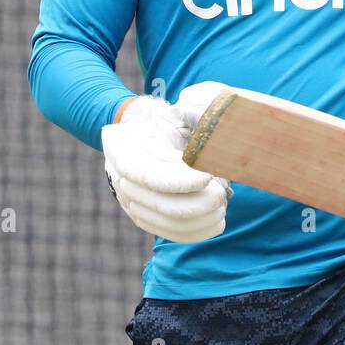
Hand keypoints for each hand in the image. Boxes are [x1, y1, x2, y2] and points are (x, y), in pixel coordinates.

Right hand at [99, 83, 232, 242]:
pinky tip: (218, 223)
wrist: (141, 129)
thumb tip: (215, 142)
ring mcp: (130, 201)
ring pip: (166, 223)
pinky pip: (169, 233)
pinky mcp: (143, 216)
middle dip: (198, 204)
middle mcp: (122, 179)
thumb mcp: (174, 112)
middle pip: (159, 204)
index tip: (208, 177)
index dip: (180, 181)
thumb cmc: (164, 118)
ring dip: (200, 219)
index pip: (150, 175)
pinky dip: (196, 232)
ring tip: (222, 204)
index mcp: (123, 150)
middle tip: (222, 192)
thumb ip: (192, 122)